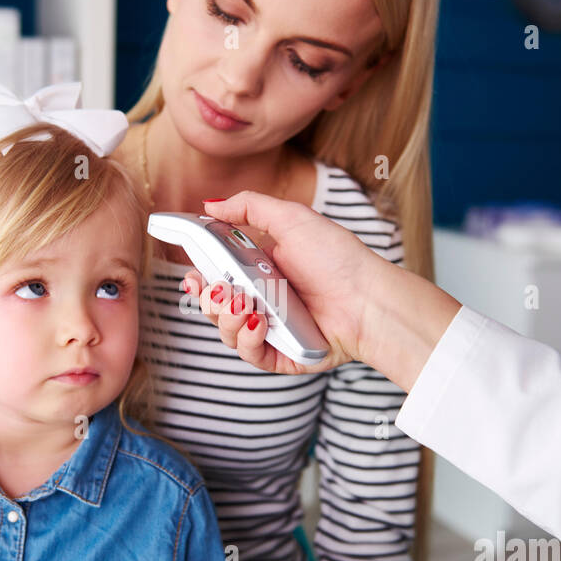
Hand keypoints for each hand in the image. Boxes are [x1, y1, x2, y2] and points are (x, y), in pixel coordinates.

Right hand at [179, 191, 392, 374]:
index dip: (199, 279)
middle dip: (209, 299)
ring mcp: (272, 330)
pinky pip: (250, 354)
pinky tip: (259, 322)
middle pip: (216, 308)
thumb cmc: (338, 257)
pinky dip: (247, 339)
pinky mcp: (281, 355)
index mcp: (260, 271)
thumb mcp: (291, 218)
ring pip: (227, 332)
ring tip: (245, 303)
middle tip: (221, 288)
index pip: (217, 278)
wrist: (368, 299)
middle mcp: (263, 301)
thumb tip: (210, 205)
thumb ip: (248, 207)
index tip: (192, 273)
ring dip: (227, 318)